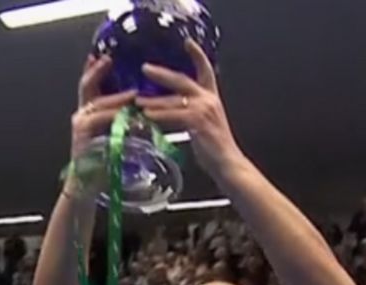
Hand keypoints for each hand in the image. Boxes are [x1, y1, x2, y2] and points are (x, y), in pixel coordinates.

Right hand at [67, 55, 136, 195]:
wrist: (88, 186)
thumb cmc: (104, 165)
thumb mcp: (116, 137)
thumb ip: (124, 122)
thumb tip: (143, 109)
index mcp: (89, 114)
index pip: (91, 86)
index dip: (96, 70)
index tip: (104, 57)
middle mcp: (81, 116)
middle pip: (86, 86)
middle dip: (97, 71)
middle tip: (109, 59)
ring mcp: (79, 125)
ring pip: (97, 103)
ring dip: (116, 97)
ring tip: (133, 93)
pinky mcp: (81, 135)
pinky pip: (98, 119)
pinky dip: (113, 115)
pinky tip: (126, 113)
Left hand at [136, 39, 240, 169]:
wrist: (227, 162)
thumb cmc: (213, 147)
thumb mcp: (202, 124)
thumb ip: (186, 113)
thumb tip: (163, 109)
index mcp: (211, 97)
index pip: (206, 70)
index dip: (197, 55)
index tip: (188, 43)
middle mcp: (209, 99)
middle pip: (182, 80)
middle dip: (161, 73)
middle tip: (144, 68)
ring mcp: (204, 109)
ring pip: (173, 100)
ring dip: (153, 100)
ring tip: (137, 99)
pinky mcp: (198, 122)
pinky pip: (174, 115)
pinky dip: (159, 115)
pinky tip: (147, 115)